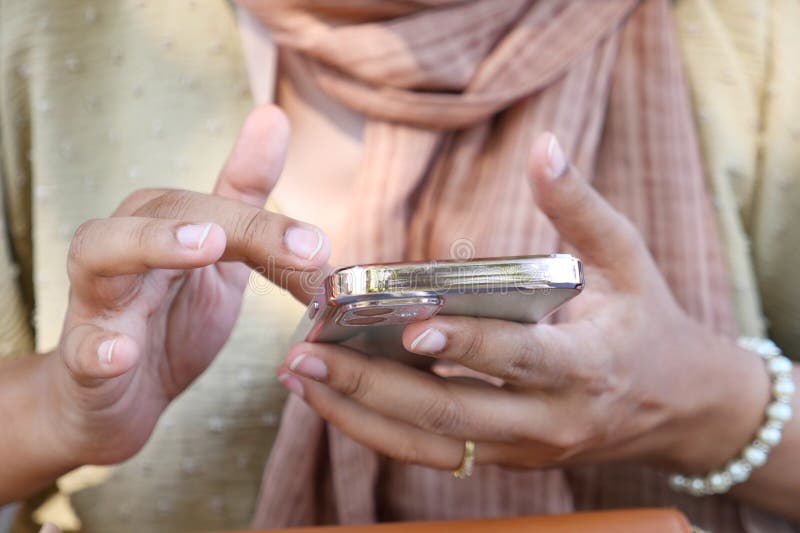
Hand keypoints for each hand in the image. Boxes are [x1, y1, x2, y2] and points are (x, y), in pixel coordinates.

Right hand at [44, 106, 329, 466]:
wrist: (120, 395)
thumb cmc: (169, 318)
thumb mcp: (220, 257)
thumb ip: (247, 201)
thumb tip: (273, 116)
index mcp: (161, 221)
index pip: (216, 207)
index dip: (270, 226)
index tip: (321, 247)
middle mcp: (124, 244)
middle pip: (167, 213)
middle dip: (233, 225)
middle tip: (293, 246)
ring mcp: (96, 297)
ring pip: (102, 253)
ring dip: (152, 245)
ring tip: (203, 247)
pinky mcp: (81, 356)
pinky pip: (81, 347)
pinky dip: (99, 347)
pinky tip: (124, 353)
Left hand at [276, 132, 767, 474]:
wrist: (679, 407)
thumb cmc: (647, 321)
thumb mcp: (625, 259)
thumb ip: (578, 206)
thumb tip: (545, 146)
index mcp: (586, 365)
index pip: (517, 359)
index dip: (465, 344)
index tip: (408, 327)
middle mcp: (550, 419)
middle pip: (452, 413)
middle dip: (372, 388)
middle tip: (305, 357)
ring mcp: (524, 449)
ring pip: (431, 444)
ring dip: (358, 416)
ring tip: (299, 379)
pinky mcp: (506, 459)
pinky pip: (433, 453)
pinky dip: (379, 429)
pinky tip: (333, 399)